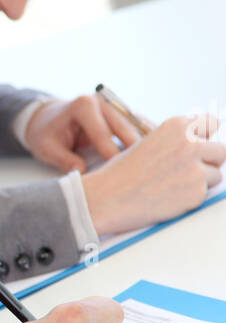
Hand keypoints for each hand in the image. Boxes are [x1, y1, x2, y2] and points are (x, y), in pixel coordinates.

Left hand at [25, 95, 142, 171]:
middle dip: (134, 152)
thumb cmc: (46, 133)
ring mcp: (114, 107)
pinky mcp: (121, 115)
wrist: (47, 119)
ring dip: (144, 147)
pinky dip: (145, 142)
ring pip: (136, 128)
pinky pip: (138, 129)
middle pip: (125, 129)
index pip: (102, 133)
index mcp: (83, 105)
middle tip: (141, 174)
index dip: (112, 155)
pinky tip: (152, 159)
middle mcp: (103, 102)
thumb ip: (64, 160)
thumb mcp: (46, 148)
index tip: (120, 174)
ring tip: (151, 168)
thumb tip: (82, 174)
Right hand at [82, 115, 225, 235]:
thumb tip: (203, 143)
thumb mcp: (149, 143)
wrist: (107, 198)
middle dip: (208, 161)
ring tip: (172, 186)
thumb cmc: (122, 173)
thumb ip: (177, 140)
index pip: (212, 123)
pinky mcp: (196, 192)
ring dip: (200, 181)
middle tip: (188, 171)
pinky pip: (205, 194)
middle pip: (221, 150)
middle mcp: (189, 143)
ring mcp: (195, 168)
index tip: (200, 145)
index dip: (206, 137)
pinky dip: (190, 198)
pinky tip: (168, 198)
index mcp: (176, 126)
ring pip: (216, 174)